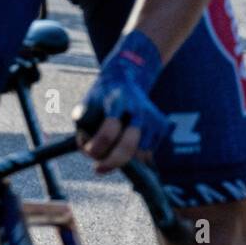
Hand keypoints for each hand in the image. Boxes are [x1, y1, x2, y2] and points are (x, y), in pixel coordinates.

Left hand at [78, 33, 170, 172]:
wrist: (127, 76)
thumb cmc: (102, 96)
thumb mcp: (87, 103)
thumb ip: (83, 126)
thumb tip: (88, 150)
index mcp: (117, 101)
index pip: (108, 131)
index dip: (96, 148)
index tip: (89, 152)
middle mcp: (138, 108)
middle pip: (128, 146)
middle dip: (113, 162)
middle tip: (99, 168)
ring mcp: (153, 117)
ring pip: (141, 153)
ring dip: (124, 159)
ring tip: (111, 150)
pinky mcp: (162, 125)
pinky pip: (149, 153)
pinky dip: (136, 156)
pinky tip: (126, 146)